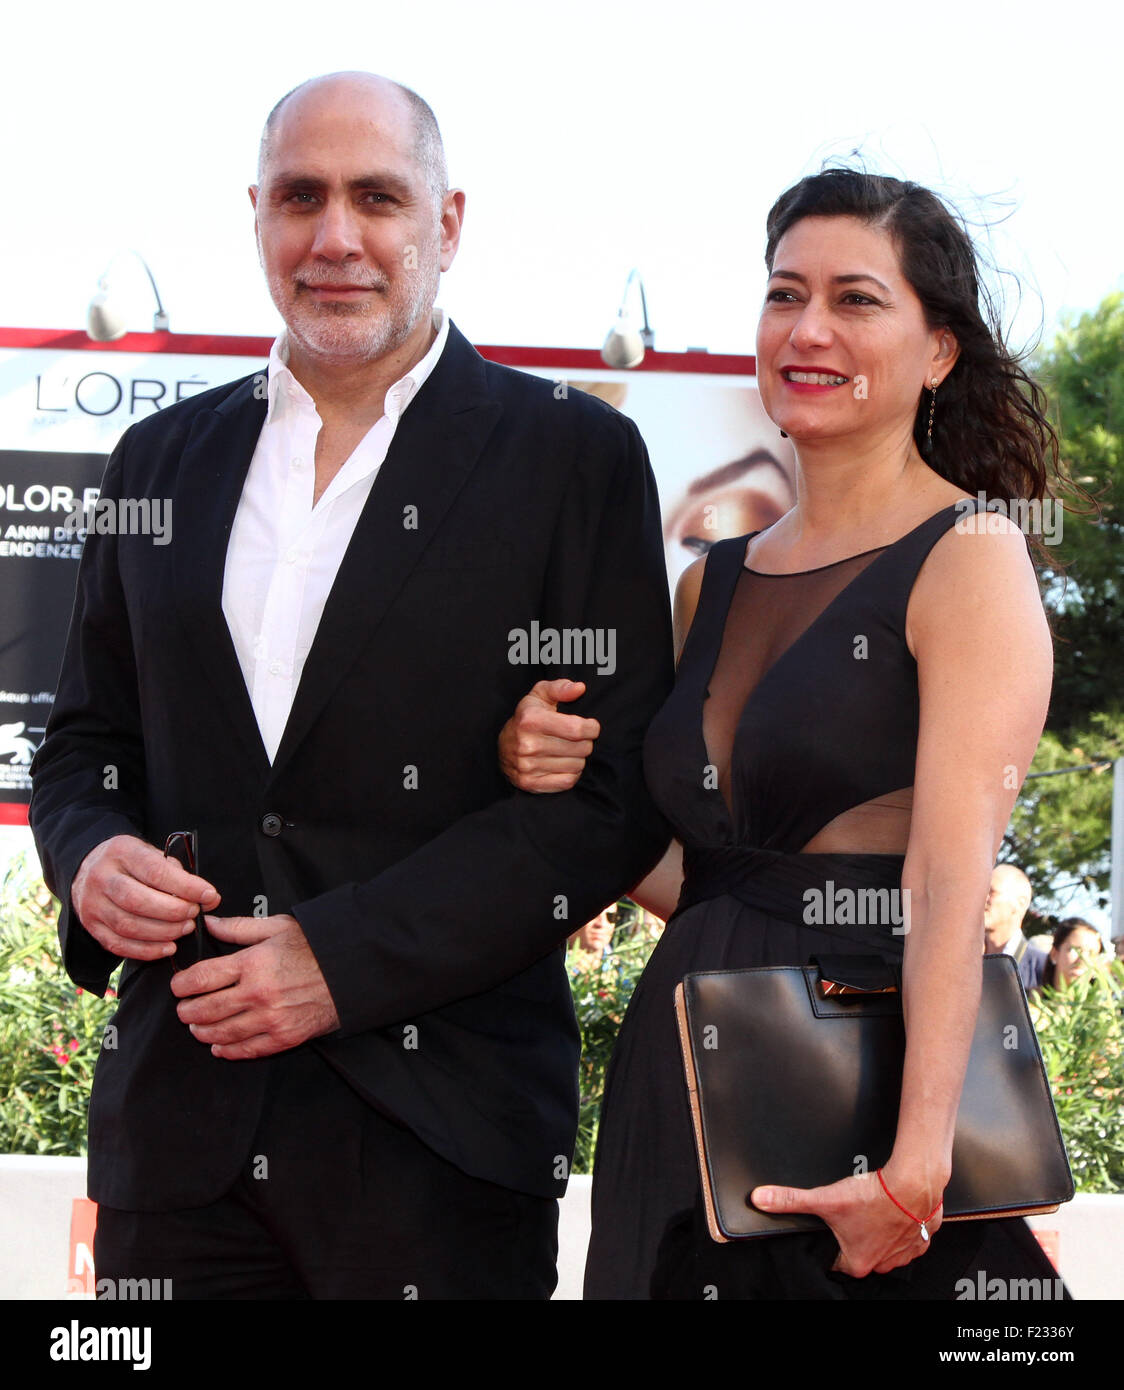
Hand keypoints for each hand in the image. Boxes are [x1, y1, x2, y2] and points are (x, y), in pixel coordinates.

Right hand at [71, 834, 220, 961]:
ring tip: (185, 929)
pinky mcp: (91, 927)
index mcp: (121, 852)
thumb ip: (177, 873)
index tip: (209, 895)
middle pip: (137, 900)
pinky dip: (147, 950)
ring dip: (163, 932)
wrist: (88, 869)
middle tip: (194, 914)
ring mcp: (93, 904)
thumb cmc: (131, 863)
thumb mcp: (150, 854)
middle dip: (173, 911)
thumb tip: (208, 897)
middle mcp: (102, 878)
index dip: (185, 886)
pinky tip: (168, 947)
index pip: (155, 871)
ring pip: (127, 925)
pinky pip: (118, 945)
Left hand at [171, 914, 339, 1059]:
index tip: (179, 986)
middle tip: (183, 1010)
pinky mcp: (284, 1037)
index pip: (201, 978)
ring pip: (221, 1034)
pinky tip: (219, 1046)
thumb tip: (209, 923)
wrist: (351, 973)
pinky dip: (227, 1051)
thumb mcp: (278, 927)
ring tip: (196, 1027)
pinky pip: (246, 1050)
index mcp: (253, 963)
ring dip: (201, 1032)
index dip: (182, 984)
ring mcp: (270, 1019)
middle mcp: (257, 994)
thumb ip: (239, 927)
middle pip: (205, 1010)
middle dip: (186, 1012)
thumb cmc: (315, 947)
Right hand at [498, 678, 600, 791]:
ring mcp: (528, 766)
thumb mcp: (539, 696)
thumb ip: (560, 688)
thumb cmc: (527, 718)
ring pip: (577, 765)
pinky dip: (572, 773)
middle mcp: (528, 744)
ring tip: (569, 751)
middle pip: (581, 748)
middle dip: (586, 742)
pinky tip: (564, 764)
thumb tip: (580, 688)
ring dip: (578, 758)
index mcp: (531, 720)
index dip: (592, 728)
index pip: (577, 729)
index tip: (590, 726)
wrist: (502, 748)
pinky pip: (568, 781)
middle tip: (577, 739)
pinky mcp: (530, 783)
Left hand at [751, 1168, 942, 1277]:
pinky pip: (907, 1238)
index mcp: (858, 1263)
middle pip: (860, 1252)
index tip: (831, 1227)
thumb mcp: (825, 1198)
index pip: (835, 1259)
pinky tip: (892, 1210)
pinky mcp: (921, 1240)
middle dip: (854, 1234)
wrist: (913, 1184)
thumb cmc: (874, 1196)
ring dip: (878, 1230)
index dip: (829, 1241)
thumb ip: (790, 1200)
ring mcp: (904, 1254)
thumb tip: (762, 1199)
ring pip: (885, 1246)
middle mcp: (882, 1264)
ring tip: (871, 1209)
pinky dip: (900, 1225)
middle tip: (852, 1213)